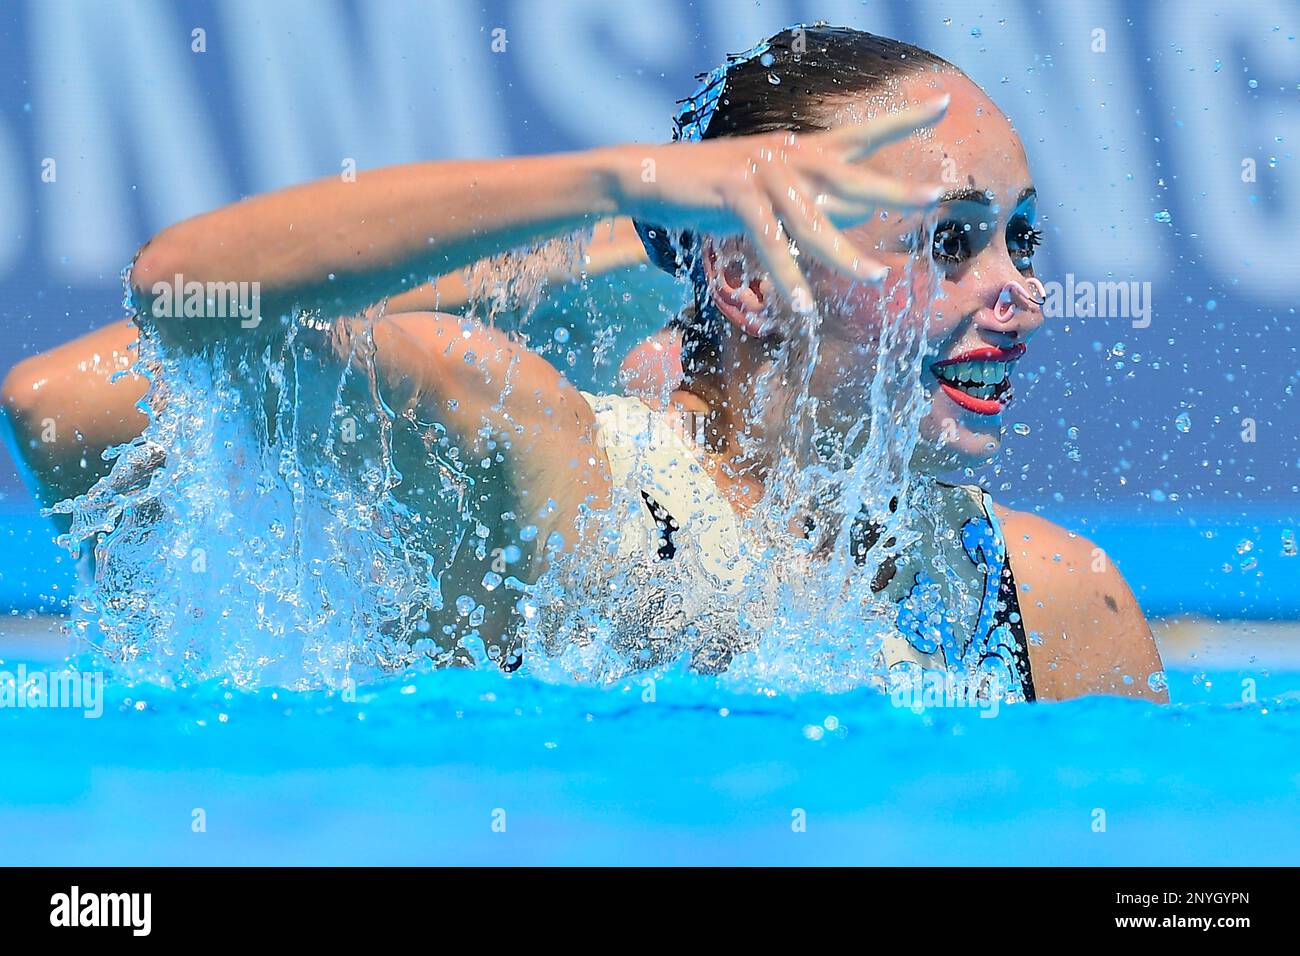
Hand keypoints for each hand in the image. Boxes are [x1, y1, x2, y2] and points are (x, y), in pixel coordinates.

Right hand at [612, 95, 949, 311]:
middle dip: (893, 189)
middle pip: (851, 173)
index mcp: (799, 150)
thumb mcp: (771, 194)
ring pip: (813, 220)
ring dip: (845, 255)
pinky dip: (786, 277)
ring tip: (877, 278)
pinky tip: (803, 306)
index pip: (859, 133)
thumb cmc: (712, 189)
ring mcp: (762, 171)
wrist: (650, 176)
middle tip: (934, 197)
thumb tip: (861, 215)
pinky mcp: (736, 194)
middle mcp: (787, 154)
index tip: (944, 103)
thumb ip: (815, 202)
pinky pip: (770, 243)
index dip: (901, 119)